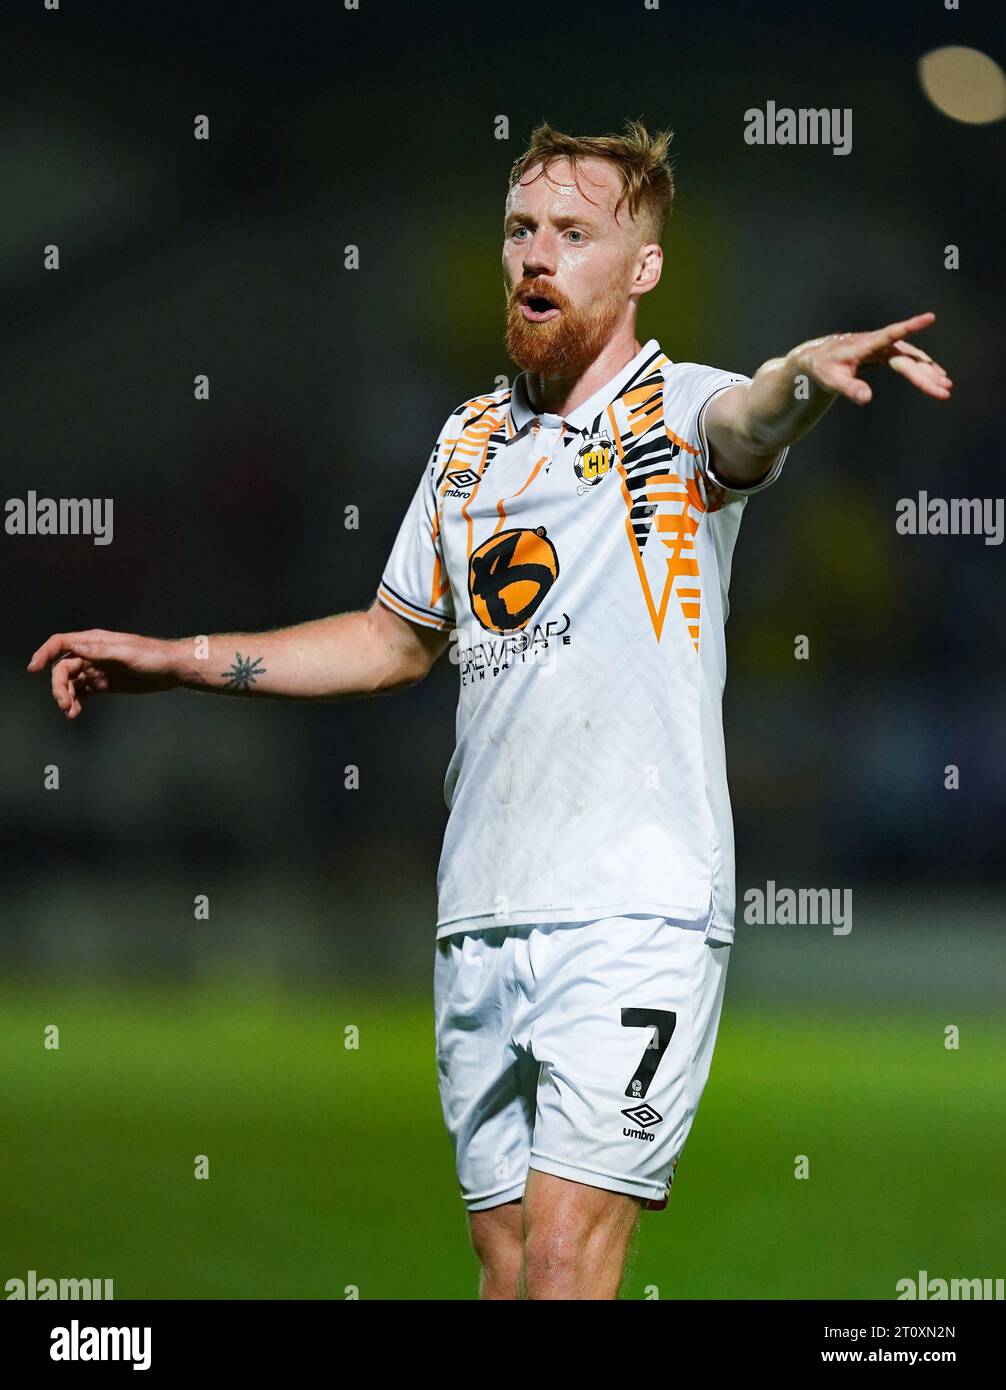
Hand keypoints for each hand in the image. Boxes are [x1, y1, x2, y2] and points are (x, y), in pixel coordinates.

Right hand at [27, 629, 181, 719]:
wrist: (172, 669)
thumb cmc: (153, 656)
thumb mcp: (126, 652)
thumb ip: (100, 651)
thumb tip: (75, 647)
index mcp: (95, 642)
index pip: (61, 643)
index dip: (45, 653)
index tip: (34, 668)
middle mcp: (92, 655)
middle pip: (64, 668)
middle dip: (59, 686)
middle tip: (64, 704)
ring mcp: (98, 670)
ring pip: (72, 683)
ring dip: (67, 697)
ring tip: (70, 713)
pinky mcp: (105, 684)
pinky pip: (83, 692)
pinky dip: (76, 702)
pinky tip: (76, 712)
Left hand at [795, 311, 951, 405]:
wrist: (817, 358)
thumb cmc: (823, 368)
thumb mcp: (832, 381)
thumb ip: (849, 388)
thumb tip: (867, 399)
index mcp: (867, 344)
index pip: (892, 334)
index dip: (911, 326)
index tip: (930, 317)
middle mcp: (880, 343)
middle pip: (908, 358)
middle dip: (926, 375)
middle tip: (944, 390)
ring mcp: (884, 348)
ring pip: (911, 359)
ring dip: (928, 372)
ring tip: (946, 386)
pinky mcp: (885, 354)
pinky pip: (908, 361)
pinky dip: (922, 369)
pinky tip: (936, 376)